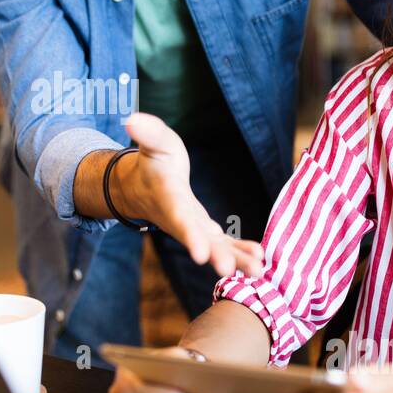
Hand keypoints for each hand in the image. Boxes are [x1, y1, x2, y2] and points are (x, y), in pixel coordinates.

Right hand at [115, 113, 263, 277]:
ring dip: (235, 260)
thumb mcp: (154, 143)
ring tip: (257, 271)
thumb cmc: (153, 161)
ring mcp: (193, 227)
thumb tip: (132, 120)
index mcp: (169, 197)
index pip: (179, 218)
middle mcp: (180, 218)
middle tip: (227, 270)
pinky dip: (240, 253)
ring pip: (214, 247)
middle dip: (215, 254)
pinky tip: (260, 261)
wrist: (142, 187)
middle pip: (198, 239)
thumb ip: (148, 133)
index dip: (190, 235)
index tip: (201, 254)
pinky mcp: (204, 230)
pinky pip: (223, 245)